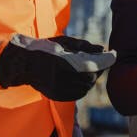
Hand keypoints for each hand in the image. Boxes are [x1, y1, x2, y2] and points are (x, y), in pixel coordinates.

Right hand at [0, 34, 116, 101]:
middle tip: (101, 61)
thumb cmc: (45, 48)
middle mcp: (61, 77)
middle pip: (90, 77)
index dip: (106, 60)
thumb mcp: (64, 41)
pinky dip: (84, 87)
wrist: (23, 63)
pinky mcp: (56, 95)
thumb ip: (84, 46)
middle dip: (99, 69)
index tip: (114, 54)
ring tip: (91, 69)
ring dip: (92, 78)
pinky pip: (77, 94)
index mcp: (63, 61)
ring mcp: (58, 88)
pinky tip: (83, 78)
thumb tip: (102, 49)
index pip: (92, 64)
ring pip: (85, 87)